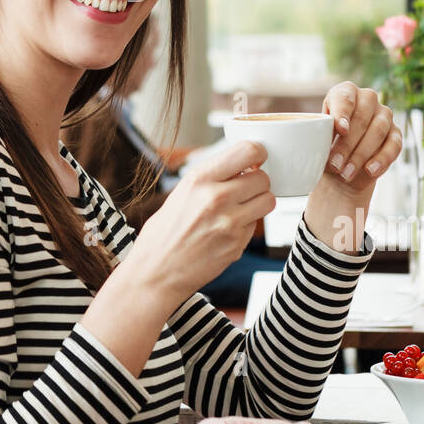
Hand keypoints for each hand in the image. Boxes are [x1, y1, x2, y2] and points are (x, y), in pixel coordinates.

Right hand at [128, 141, 275, 310]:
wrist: (155, 272)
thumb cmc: (164, 233)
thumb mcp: (182, 192)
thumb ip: (212, 177)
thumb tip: (243, 165)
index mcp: (199, 179)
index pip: (248, 151)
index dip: (258, 153)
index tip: (257, 158)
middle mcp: (216, 198)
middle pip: (263, 178)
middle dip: (258, 182)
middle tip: (246, 188)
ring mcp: (229, 223)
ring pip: (268, 201)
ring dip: (260, 202)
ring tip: (242, 208)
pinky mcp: (237, 245)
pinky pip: (257, 226)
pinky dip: (248, 226)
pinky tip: (228, 231)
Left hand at [320, 82, 401, 197]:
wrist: (342, 165)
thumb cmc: (326, 144)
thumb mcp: (317, 136)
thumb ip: (318, 132)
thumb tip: (314, 137)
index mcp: (345, 92)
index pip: (345, 97)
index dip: (342, 113)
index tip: (340, 130)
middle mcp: (368, 99)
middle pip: (361, 117)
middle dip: (347, 144)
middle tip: (335, 164)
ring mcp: (384, 115)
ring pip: (378, 131)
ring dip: (361, 155)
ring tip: (346, 174)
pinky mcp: (396, 134)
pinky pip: (393, 145)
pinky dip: (381, 160)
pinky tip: (370, 171)